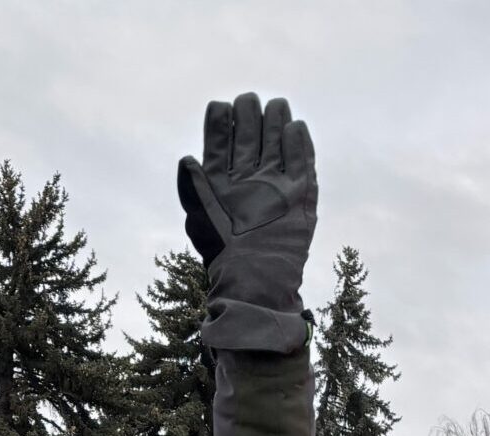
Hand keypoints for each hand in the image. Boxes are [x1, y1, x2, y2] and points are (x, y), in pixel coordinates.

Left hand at [178, 93, 316, 353]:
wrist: (256, 278)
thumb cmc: (223, 251)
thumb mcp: (200, 219)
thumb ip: (192, 187)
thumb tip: (186, 158)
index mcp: (221, 180)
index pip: (220, 141)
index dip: (220, 122)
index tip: (220, 108)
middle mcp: (248, 178)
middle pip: (250, 135)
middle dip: (250, 115)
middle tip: (249, 101)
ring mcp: (275, 183)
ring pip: (277, 141)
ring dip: (276, 121)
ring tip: (276, 107)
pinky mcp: (300, 192)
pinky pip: (303, 160)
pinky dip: (300, 143)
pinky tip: (295, 128)